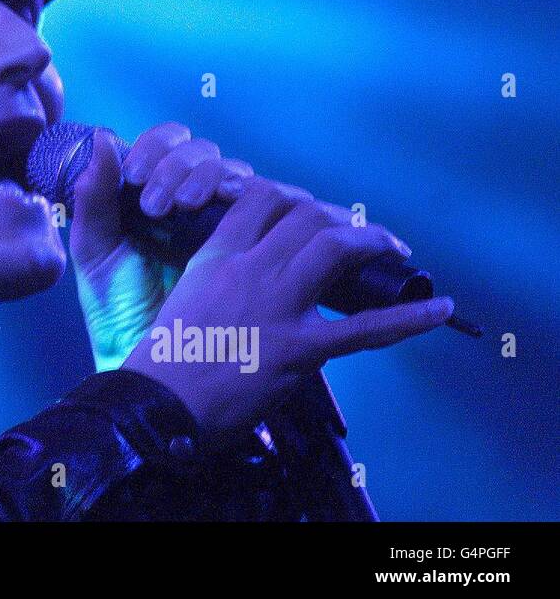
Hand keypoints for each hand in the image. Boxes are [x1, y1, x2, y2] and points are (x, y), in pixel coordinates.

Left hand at [69, 122, 254, 368]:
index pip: (166, 144)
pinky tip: (234, 215)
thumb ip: (93, 197)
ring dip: (213, 179)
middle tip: (159, 204)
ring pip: (236, 173)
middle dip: (181, 167)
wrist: (153, 367)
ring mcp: (228, 219)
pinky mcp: (258, 244)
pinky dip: (257, 201)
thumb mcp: (97, 254)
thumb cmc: (120, 310)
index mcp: (155, 191)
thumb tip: (101, 135)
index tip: (136, 177)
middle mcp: (194, 198)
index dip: (156, 149)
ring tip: (188, 208)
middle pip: (204, 154)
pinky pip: (271, 207)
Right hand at [120, 176, 453, 447]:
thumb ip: (224, 269)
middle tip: (356, 231)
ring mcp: (277, 308)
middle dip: (339, 216)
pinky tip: (439, 310)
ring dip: (371, 240)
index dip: (293, 195)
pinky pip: (365, 329)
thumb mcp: (187, 291)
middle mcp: (250, 271)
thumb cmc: (167, 354)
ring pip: (334, 247)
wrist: (160, 403)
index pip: (261, 197)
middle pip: (306, 214)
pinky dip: (409, 319)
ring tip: (392, 247)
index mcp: (217, 256)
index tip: (309, 209)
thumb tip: (263, 263)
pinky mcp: (300, 350)